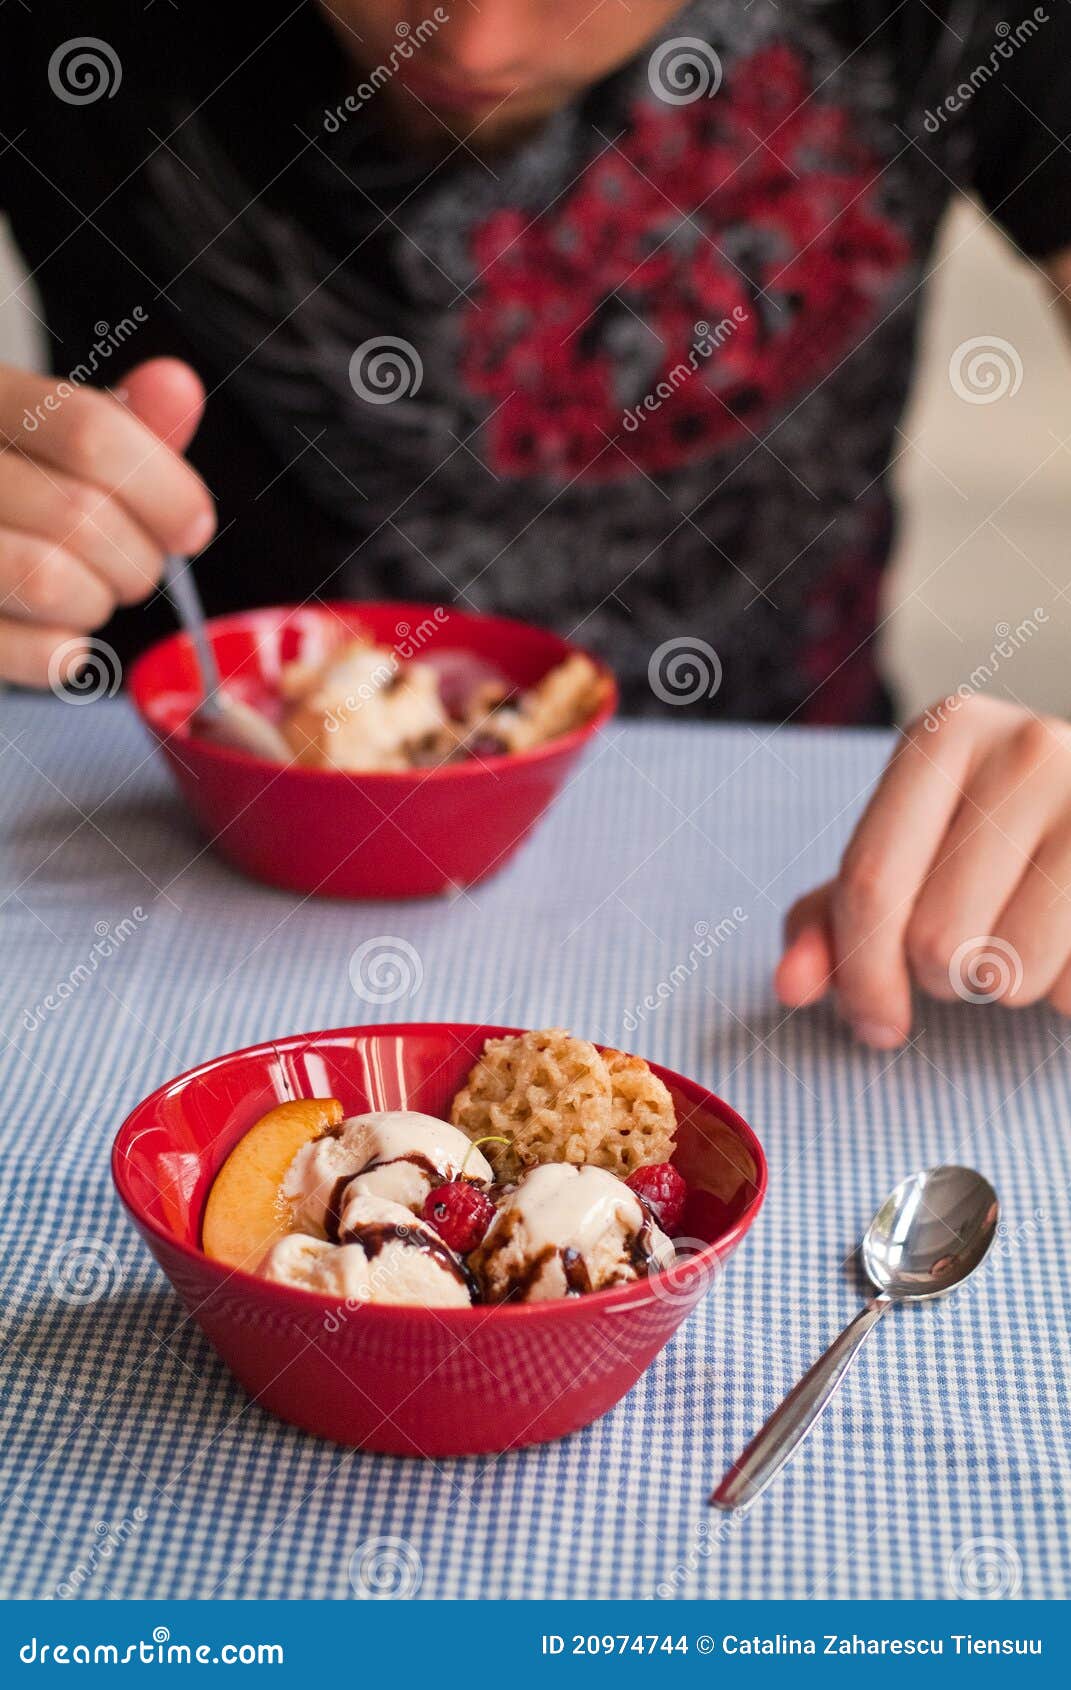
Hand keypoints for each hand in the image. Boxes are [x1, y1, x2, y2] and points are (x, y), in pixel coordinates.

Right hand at [0, 357, 213, 685]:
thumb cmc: (19, 491)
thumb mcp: (61, 438)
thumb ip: (126, 422)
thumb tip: (179, 385)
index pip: (91, 433)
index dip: (166, 489)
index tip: (192, 526)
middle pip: (80, 513)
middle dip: (137, 557)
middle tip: (132, 564)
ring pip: (48, 582)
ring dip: (96, 601)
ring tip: (89, 591)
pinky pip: (31, 652)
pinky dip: (65, 651)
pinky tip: (60, 632)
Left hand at [776, 695, 1070, 1044]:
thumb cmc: (999, 845)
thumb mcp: (909, 858)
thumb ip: (836, 921)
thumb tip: (790, 985)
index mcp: (946, 732)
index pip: (870, 883)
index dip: (861, 975)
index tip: (874, 1023)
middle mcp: (1025, 749)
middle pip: (936, 940)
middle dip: (943, 976)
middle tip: (974, 943)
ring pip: (1009, 973)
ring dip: (1007, 985)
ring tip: (1028, 933)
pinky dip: (1066, 991)